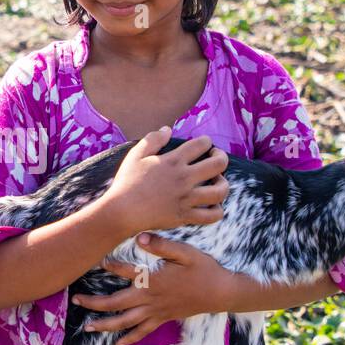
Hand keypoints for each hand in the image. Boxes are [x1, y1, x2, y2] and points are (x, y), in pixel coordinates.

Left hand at [71, 232, 239, 344]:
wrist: (221, 293)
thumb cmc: (204, 269)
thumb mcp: (186, 253)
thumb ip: (162, 245)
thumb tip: (139, 238)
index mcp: (153, 280)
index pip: (125, 272)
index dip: (109, 266)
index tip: (95, 261)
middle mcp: (150, 298)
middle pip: (116, 303)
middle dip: (94, 303)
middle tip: (75, 300)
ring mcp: (156, 311)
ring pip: (125, 322)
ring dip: (105, 325)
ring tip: (87, 327)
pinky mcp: (162, 319)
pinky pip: (142, 332)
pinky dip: (129, 339)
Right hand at [100, 126, 228, 237]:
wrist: (121, 211)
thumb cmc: (126, 182)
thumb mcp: (136, 155)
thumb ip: (153, 139)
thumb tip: (168, 128)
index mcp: (173, 161)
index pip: (201, 144)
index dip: (207, 141)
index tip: (204, 145)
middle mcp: (184, 178)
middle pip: (218, 164)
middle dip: (221, 157)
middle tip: (216, 158)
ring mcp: (186, 198)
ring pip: (220, 191)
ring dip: (223, 184)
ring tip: (217, 182)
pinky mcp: (185, 216)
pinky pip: (211, 215)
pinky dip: (217, 210)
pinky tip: (212, 205)